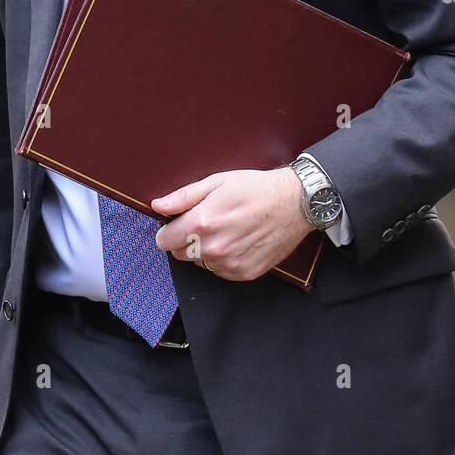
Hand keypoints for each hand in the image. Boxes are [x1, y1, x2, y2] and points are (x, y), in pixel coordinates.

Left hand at [151, 167, 314, 280]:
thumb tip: (158, 206)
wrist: (296, 202)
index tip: (180, 224)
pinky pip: (221, 271)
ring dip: (207, 251)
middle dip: (188, 240)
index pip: (163, 241)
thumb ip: (184, 196)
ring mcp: (230, 263)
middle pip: (180, 254)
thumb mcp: (218, 182)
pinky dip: (225, 259)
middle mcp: (214, 247)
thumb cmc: (257, 188)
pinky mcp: (244, 272)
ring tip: (229, 230)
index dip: (169, 230)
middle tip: (210, 223)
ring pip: (201, 263)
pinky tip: (240, 241)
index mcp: (202, 222)